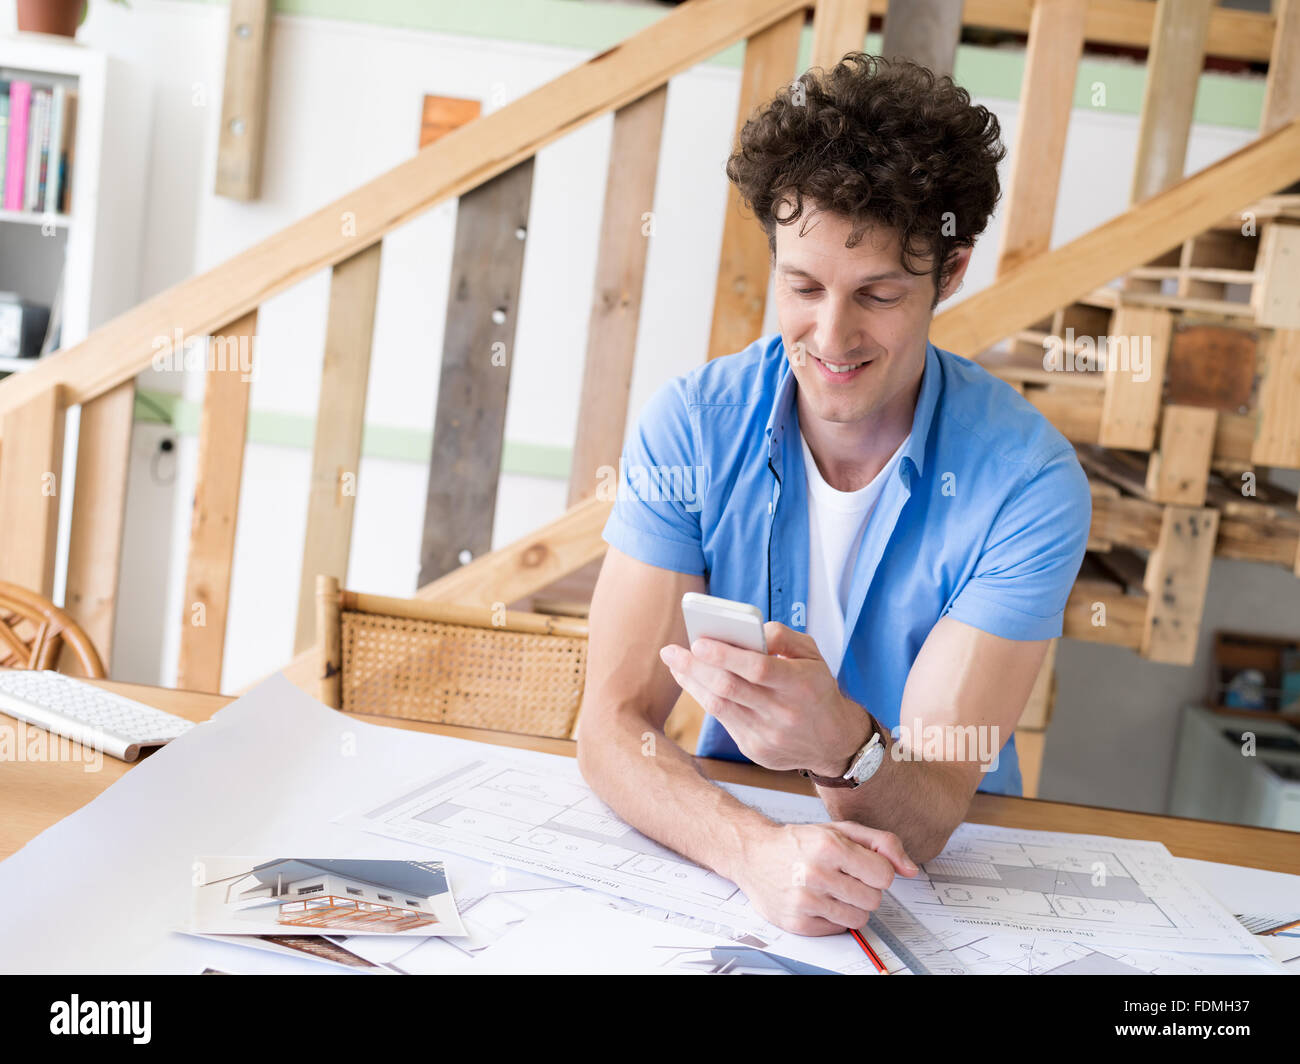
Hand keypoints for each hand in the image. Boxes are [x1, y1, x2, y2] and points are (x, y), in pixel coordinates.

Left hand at [659, 621, 870, 775]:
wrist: (834, 741)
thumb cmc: (817, 688)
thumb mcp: (813, 656)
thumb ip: (784, 637)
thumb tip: (751, 629)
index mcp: (802, 685)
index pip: (758, 669)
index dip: (726, 655)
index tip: (698, 641)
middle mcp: (784, 713)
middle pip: (730, 688)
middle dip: (695, 667)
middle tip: (671, 651)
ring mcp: (768, 735)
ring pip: (720, 706)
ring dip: (692, 682)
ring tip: (675, 663)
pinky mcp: (756, 750)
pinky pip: (722, 720)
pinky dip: (704, 698)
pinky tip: (693, 682)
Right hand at [733, 820, 918, 935]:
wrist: (753, 854)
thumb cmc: (798, 842)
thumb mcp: (841, 830)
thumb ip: (882, 843)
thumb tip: (910, 869)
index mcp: (829, 846)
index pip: (884, 875)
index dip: (876, 870)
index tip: (861, 865)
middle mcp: (815, 874)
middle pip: (874, 900)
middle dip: (864, 889)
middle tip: (842, 877)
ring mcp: (805, 901)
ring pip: (859, 919)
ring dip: (851, 906)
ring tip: (832, 890)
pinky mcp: (797, 923)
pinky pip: (838, 930)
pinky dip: (833, 918)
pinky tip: (818, 901)